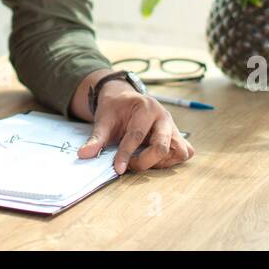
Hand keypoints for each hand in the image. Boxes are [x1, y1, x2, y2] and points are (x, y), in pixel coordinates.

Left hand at [77, 83, 194, 173]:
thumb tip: (84, 155)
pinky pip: (185, 152)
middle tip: (129, 166)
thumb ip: (96, 138)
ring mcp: (174, 126)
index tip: (117, 169)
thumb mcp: (103, 120)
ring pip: (178, 151)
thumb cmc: (115, 110)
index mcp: (145, 107)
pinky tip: (154, 160)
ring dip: (160, 163)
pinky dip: (172, 161)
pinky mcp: (178, 136)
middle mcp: (164, 116)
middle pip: (162, 146)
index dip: (125, 155)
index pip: (136, 135)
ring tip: (143, 161)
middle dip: (144, 162)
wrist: (125, 99)